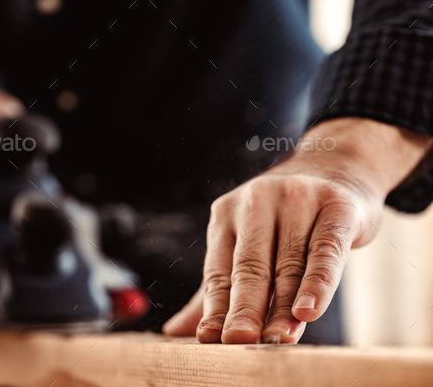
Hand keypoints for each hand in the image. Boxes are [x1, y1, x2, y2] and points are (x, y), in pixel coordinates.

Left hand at [163, 118, 431, 343]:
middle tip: (237, 341)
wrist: (333, 170)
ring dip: (283, 306)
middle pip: (250, 266)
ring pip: (289, 264)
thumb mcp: (245, 244)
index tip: (210, 340)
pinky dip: (317, 283)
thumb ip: (216, 288)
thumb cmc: (283, 220)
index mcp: (226, 213)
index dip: (215, 306)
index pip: (219, 268)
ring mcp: (297, 200)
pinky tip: (308, 311)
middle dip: (244, 307)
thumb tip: (175, 331)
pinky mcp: (336, 206)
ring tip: (277, 338)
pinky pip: (325, 250)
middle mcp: (256, 202)